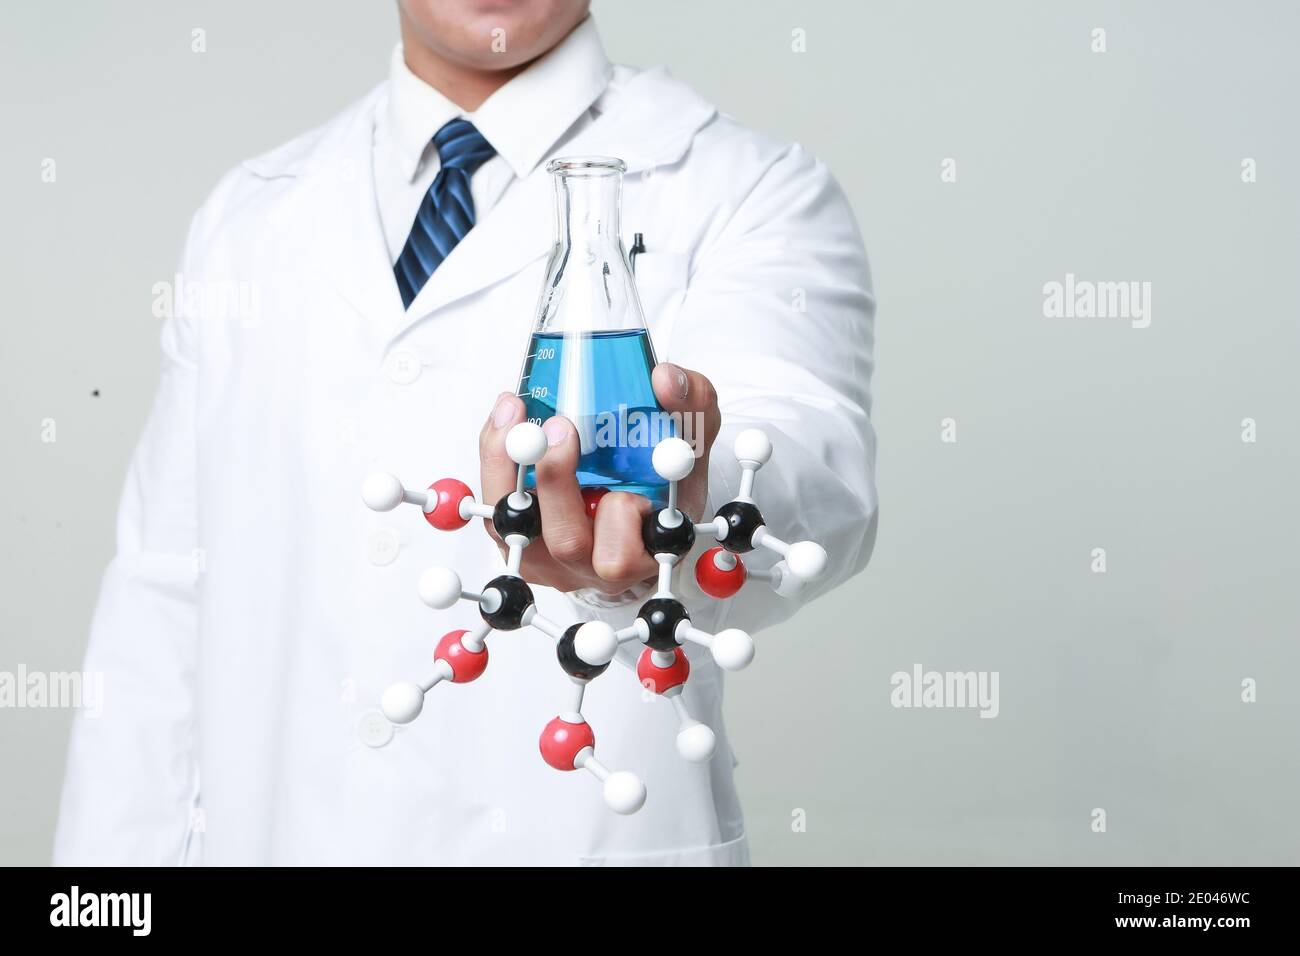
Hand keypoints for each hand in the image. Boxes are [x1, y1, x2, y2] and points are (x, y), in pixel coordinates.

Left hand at [479, 362, 720, 593]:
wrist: (634, 508)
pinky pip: (493, 510)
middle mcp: (594, 567)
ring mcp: (551, 561)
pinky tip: (506, 425)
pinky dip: (495, 463)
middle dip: (557, 480)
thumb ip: (692, 406)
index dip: (618, 516)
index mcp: (645, 552)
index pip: (624, 555)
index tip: (617, 475)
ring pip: (515, 527)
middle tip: (561, 425)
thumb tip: (664, 379)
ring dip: (509, 467)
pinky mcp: (518, 544)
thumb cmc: (664, 481)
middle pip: (566, 542)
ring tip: (517, 413)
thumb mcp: (693, 442)